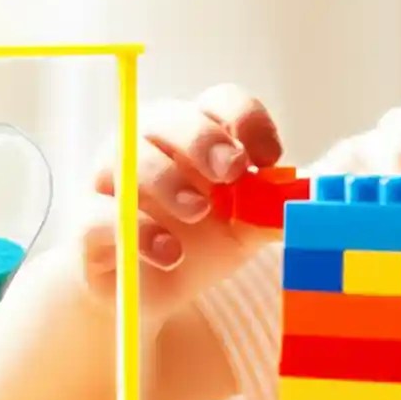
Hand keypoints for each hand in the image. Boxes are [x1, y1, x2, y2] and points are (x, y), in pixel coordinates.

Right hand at [83, 84, 284, 317]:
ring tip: (197, 214)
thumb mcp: (245, 228)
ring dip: (169, 182)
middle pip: (170, 116)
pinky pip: (103, 215)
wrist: (145, 297)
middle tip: (231, 173)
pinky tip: (167, 253)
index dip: (246, 121)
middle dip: (203, 139)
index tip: (268, 156)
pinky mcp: (86, 222)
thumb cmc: (197, 246)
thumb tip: (313, 196)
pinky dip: (137, 232)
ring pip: (130, 157)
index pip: (219, 102)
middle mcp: (147, 143)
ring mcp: (111, 179)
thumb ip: (272, 208)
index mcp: (192, 134)